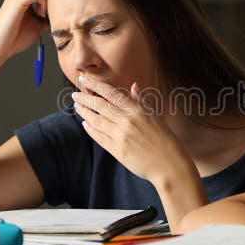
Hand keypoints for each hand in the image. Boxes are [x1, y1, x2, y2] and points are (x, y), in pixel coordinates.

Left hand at [71, 75, 197, 186]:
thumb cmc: (165, 140)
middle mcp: (127, 121)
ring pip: (96, 120)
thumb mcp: (154, 116)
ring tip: (77, 107)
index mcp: (138, 110)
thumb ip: (140, 100)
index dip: (95, 85)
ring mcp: (121, 136)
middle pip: (100, 105)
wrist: (169, 164)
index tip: (84, 80)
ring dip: (85, 112)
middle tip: (75, 95)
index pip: (111, 93)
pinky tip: (86, 124)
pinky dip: (91, 129)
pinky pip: (99, 137)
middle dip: (85, 98)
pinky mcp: (117, 150)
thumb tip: (133, 85)